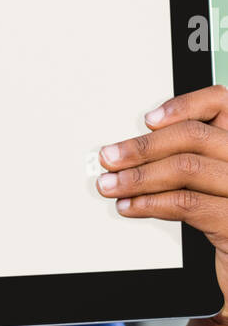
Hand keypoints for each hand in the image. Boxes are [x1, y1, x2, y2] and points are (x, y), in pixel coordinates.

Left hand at [95, 84, 227, 323]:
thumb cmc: (222, 223)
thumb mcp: (209, 184)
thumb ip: (188, 159)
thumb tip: (135, 149)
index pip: (221, 103)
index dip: (182, 105)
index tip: (147, 120)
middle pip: (195, 135)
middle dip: (143, 147)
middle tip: (109, 158)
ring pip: (186, 167)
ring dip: (138, 176)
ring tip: (111, 185)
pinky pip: (187, 203)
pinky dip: (150, 202)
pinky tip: (129, 206)